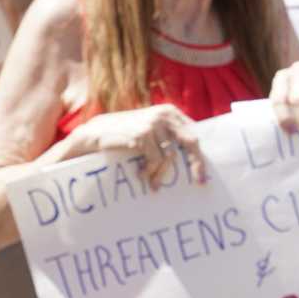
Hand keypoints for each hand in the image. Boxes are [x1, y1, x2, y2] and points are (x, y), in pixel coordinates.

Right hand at [64, 104, 204, 186]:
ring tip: (155, 185)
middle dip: (196, 164)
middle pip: (190, 142)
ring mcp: (153, 124)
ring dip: (162, 174)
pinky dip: (150, 171)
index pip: (193, 134)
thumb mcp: (150, 129)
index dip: (200, 155)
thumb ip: (169, 136)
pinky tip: (142, 175)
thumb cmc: (125, 134)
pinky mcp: (141, 135)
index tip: (204, 175)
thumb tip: (193, 158)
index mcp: (170, 112)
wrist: (94, 133)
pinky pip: (154, 159)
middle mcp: (165, 116)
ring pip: (170, 156)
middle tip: (199, 183)